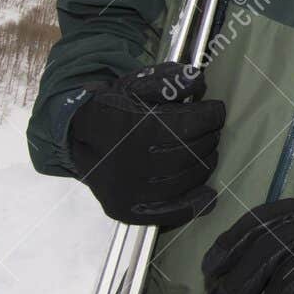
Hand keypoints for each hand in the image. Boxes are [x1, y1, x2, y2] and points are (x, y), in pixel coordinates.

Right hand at [67, 61, 225, 227]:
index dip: (211, 115)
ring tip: (203, 150)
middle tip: (211, 130)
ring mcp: (127, 189)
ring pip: (187, 179)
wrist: (77, 136)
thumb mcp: (137, 85)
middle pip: (192, 151)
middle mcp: (130, 161)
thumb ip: (168, 80)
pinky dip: (194, 205)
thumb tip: (197, 81)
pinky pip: (170, 213)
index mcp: (133, 127)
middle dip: (209, 137)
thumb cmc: (115, 108)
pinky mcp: (126, 209)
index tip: (215, 111)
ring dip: (205, 163)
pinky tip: (208, 195)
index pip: (190, 124)